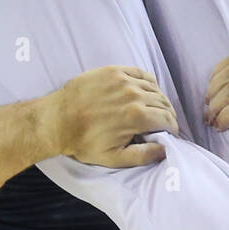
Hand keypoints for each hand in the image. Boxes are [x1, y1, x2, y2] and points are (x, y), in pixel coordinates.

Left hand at [52, 65, 178, 165]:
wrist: (57, 120)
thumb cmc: (84, 142)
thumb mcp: (113, 158)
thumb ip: (143, 156)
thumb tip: (165, 150)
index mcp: (136, 117)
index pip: (167, 119)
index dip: (172, 127)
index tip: (170, 133)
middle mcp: (133, 95)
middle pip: (163, 102)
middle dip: (167, 114)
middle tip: (164, 122)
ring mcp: (123, 80)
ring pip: (154, 87)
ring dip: (159, 99)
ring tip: (156, 108)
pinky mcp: (113, 70)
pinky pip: (140, 73)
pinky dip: (148, 82)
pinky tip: (146, 91)